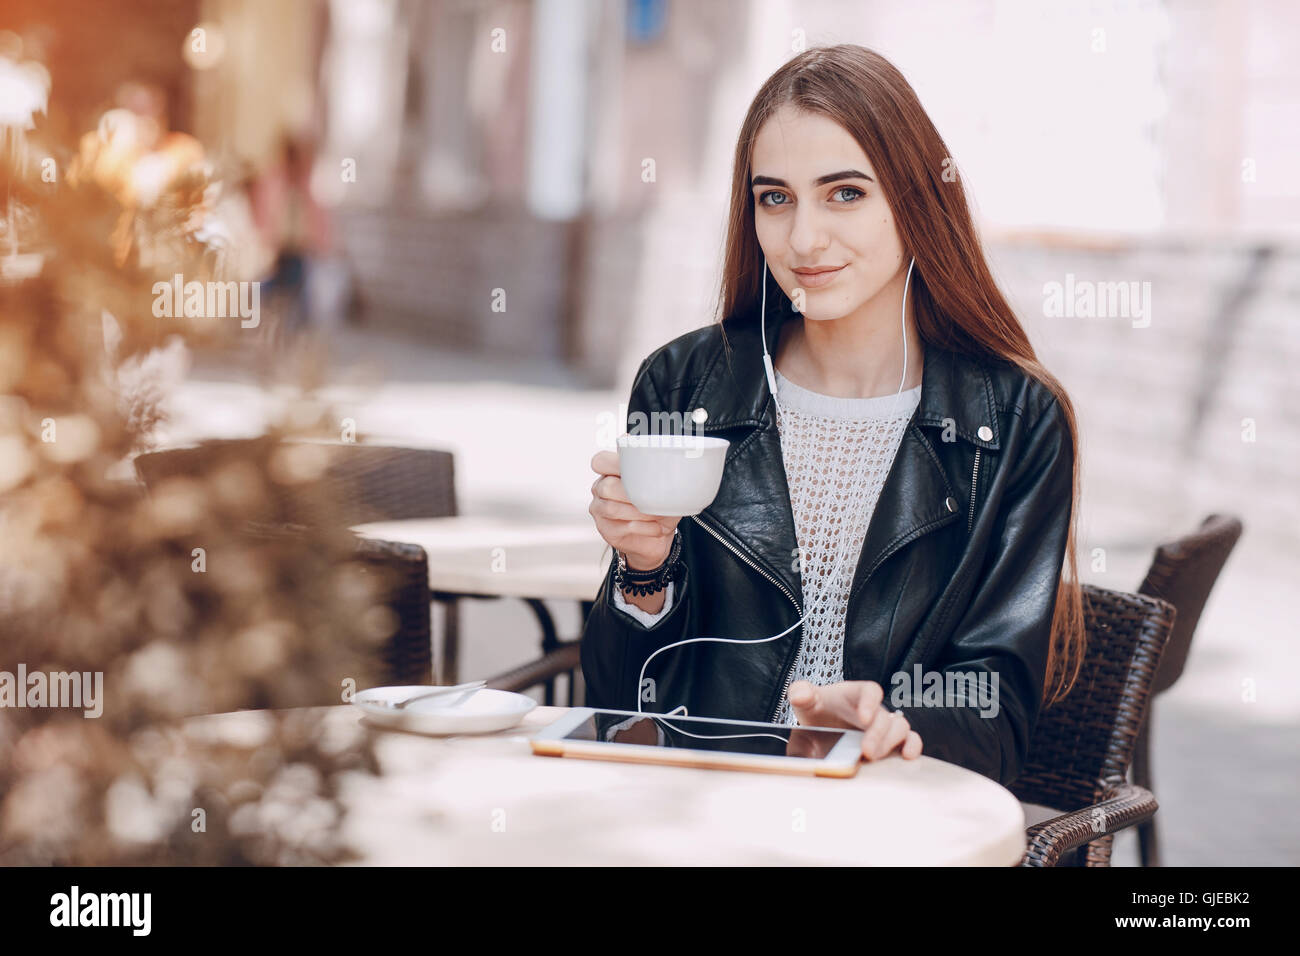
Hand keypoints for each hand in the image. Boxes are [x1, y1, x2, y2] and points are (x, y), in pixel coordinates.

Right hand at [589, 450, 679, 569]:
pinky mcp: (606, 530)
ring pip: (613, 508)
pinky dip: (644, 527)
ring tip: (657, 514)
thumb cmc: (657, 508)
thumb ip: (661, 473)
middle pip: (607, 486)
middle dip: (633, 493)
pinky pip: (623, 526)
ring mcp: (600, 510)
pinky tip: (656, 527)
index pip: (601, 462)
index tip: (635, 468)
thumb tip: (674, 463)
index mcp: (611, 473)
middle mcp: (601, 489)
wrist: (656, 537)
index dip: (613, 463)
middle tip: (654, 497)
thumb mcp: (663, 487)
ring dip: (640, 512)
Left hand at [788, 679, 922, 762]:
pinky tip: (907, 757)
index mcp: (854, 694)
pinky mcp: (889, 742)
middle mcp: (873, 709)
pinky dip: (912, 747)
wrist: (820, 727)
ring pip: (900, 728)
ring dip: (891, 743)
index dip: (871, 703)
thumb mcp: (805, 700)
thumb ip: (800, 693)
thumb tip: (800, 696)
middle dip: (878, 734)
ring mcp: (883, 725)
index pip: (870, 691)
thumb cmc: (818, 710)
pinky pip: (909, 740)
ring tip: (874, 757)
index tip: (864, 718)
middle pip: (885, 716)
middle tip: (866, 751)